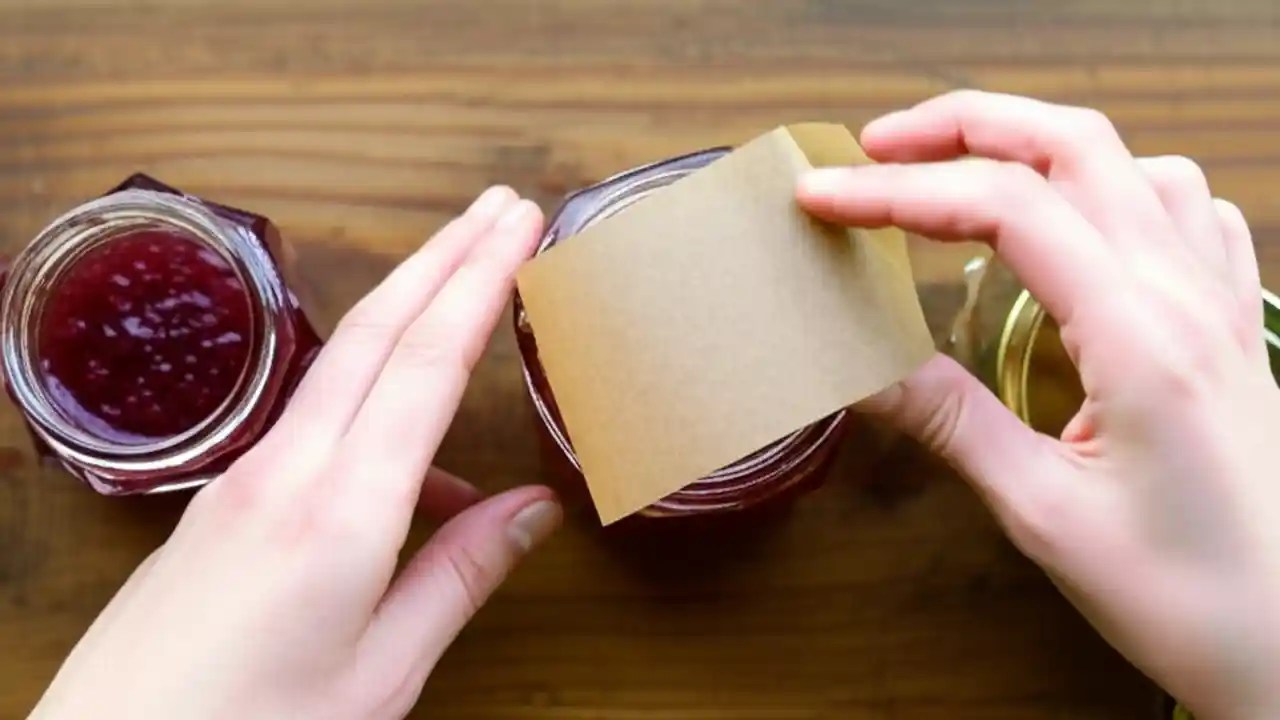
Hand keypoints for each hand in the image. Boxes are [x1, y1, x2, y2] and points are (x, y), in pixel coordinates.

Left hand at [30, 187, 561, 719]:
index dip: (479, 285)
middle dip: (443, 255)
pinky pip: (315, 417)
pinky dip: (374, 391)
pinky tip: (416, 451)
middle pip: (375, 331)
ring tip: (467, 277)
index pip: (425, 366)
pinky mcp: (225, 494)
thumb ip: (459, 577)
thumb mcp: (382, 673)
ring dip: (407, 303)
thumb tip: (534, 508)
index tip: (520, 225)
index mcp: (342, 515)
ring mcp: (246, 475)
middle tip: (499, 204)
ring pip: (340, 360)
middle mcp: (288, 471)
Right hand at [798, 90, 1279, 719]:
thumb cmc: (1185, 597)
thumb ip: (951, 421)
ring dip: (1037, 145)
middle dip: (964, 125)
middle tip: (875, 146)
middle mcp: (1188, 296)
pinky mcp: (1234, 325)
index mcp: (1142, 337)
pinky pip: (1187, 211)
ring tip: (963, 172)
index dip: (900, 190)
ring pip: (1133, 163)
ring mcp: (1222, 303)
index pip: (1007, 208)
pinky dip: (1118, 185)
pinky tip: (1082, 219)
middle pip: (1074, 144)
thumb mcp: (1043, 513)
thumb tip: (859, 363)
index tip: (822, 198)